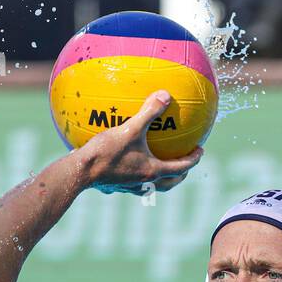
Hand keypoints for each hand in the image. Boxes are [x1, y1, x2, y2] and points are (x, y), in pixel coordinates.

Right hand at [76, 90, 203, 193]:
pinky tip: (130, 163)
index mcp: (153, 170)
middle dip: (181, 172)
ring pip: (154, 186)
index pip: (182, 167)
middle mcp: (145, 182)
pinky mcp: (116, 186)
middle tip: (186, 162)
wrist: (80, 172)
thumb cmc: (106, 151)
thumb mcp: (130, 129)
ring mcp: (131, 186)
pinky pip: (134, 182)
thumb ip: (149, 112)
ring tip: (162, 166)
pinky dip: (140, 174)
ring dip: (163, 178)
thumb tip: (166, 95)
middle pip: (171, 182)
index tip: (200, 150)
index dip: (193, 158)